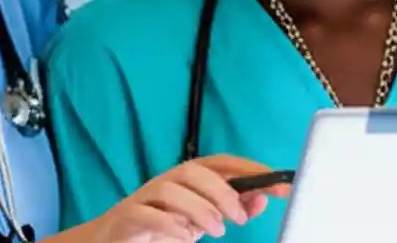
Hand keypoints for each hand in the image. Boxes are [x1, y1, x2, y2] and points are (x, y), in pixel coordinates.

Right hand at [92, 154, 291, 241]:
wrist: (118, 237)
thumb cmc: (168, 223)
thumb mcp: (206, 218)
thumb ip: (233, 208)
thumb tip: (260, 200)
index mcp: (191, 175)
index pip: (223, 162)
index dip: (251, 168)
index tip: (278, 184)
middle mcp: (169, 179)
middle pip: (197, 172)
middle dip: (224, 192)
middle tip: (240, 218)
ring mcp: (147, 195)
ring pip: (173, 191)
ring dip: (201, 210)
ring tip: (217, 231)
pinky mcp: (130, 215)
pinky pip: (150, 214)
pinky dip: (171, 225)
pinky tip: (185, 237)